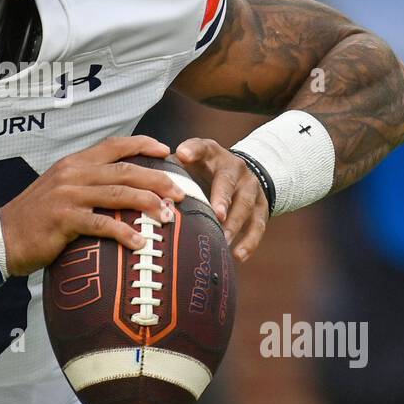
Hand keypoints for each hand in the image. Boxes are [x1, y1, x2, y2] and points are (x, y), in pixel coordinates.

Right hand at [0, 135, 185, 275]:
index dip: (142, 144)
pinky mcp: (64, 219)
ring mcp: (68, 195)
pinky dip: (123, 233)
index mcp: (73, 164)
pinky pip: (101, 224)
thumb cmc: (34, 219)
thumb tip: (118, 189)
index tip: (166, 151)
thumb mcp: (59, 190)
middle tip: (180, 193)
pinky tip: (139, 243)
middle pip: (124, 170)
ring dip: (148, 204)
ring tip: (168, 216)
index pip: (113, 145)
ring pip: (118, 193)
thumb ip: (85, 184)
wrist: (2, 237)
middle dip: (157, 180)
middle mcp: (72, 174)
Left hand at [174, 138, 268, 261]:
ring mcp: (251, 187)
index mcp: (212, 154)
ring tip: (223, 240)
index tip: (182, 155)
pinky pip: (258, 225)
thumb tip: (141, 184)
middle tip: (216, 214)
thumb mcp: (190, 164)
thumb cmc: (204, 172)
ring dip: (235, 224)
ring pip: (246, 205)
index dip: (193, 150)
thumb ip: (172, 170)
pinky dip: (249, 242)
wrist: (242, 175)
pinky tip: (237, 256)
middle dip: (222, 198)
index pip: (202, 147)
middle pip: (228, 182)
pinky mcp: (262, 206)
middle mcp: (234, 168)